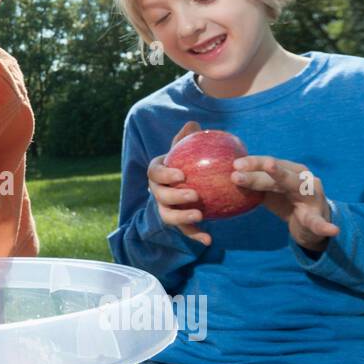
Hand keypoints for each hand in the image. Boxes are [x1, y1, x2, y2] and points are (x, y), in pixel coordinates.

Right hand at [147, 121, 210, 246]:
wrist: (190, 180)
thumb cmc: (186, 160)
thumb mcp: (186, 148)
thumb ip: (188, 138)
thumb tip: (194, 124)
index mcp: (157, 173)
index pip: (154, 173)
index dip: (165, 175)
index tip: (181, 175)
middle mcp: (158, 192)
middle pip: (160, 196)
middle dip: (175, 197)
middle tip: (194, 195)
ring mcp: (166, 208)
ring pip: (167, 215)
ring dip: (181, 217)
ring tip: (198, 215)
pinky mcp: (179, 222)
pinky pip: (185, 230)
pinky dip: (195, 236)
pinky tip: (209, 239)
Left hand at [231, 155, 339, 252]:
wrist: (313, 225)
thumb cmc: (287, 201)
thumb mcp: (270, 191)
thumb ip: (255, 184)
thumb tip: (229, 176)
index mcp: (292, 171)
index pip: (270, 163)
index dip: (253, 163)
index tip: (234, 164)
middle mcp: (304, 180)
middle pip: (280, 173)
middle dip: (258, 170)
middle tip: (238, 170)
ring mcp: (313, 198)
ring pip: (296, 187)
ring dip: (280, 178)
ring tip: (271, 167)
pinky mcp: (317, 218)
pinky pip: (319, 222)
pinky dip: (324, 226)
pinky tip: (331, 230)